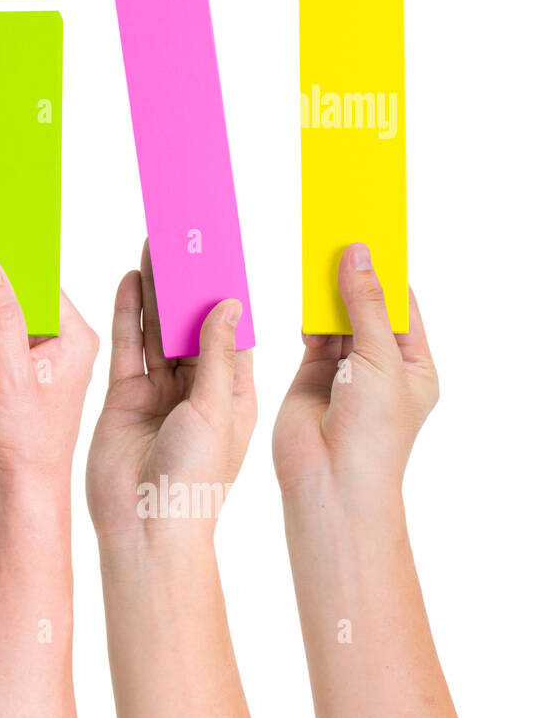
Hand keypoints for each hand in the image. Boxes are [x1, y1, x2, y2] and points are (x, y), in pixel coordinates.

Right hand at [85, 241, 254, 548]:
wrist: (145, 529)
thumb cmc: (196, 482)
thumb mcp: (218, 412)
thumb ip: (219, 357)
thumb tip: (228, 304)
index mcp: (236, 393)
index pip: (236, 331)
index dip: (230, 293)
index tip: (226, 253)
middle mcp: (199, 389)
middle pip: (193, 323)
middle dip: (188, 283)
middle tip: (184, 238)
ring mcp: (160, 393)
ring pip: (158, 330)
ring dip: (157, 290)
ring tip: (153, 245)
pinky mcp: (124, 397)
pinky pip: (128, 347)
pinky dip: (127, 314)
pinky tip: (128, 281)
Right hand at [272, 242, 436, 510]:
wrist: (332, 479)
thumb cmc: (373, 432)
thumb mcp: (379, 358)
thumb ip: (365, 304)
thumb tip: (358, 255)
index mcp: (413, 366)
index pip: (402, 307)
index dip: (386, 273)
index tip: (371, 237)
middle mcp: (380, 367)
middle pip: (367, 309)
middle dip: (355, 278)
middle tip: (339, 238)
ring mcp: (345, 372)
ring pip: (338, 319)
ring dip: (328, 293)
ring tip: (318, 257)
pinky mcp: (310, 376)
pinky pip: (312, 335)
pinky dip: (308, 316)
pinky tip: (304, 298)